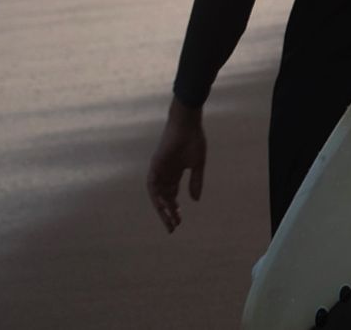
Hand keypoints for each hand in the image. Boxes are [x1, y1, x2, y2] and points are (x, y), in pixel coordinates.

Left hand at [147, 98, 205, 232]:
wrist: (187, 124)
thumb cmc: (194, 140)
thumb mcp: (198, 164)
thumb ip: (196, 182)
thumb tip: (195, 200)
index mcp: (175, 173)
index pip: (172, 196)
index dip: (175, 209)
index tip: (179, 222)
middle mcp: (165, 174)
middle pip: (164, 198)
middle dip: (168, 213)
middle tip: (173, 227)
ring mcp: (159, 170)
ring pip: (157, 195)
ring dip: (162, 208)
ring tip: (169, 220)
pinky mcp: (155, 165)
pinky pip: (153, 185)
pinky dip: (157, 196)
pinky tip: (164, 206)